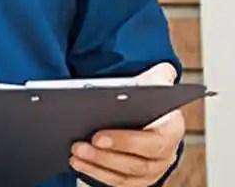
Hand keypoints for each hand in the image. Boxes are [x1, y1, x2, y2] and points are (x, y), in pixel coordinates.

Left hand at [69, 63, 184, 185]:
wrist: (147, 115)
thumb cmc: (148, 99)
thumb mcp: (155, 83)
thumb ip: (159, 76)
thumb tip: (162, 71)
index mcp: (171, 131)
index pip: (153, 142)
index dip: (125, 141)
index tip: (98, 136)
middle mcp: (165, 155)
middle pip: (136, 163)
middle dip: (104, 155)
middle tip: (78, 145)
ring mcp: (152, 170)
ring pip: (124, 175)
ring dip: (96, 164)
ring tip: (75, 152)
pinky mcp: (136, 179)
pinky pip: (116, 181)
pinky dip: (96, 173)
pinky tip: (78, 162)